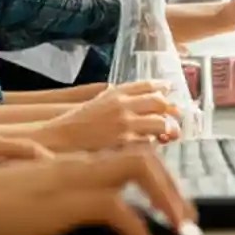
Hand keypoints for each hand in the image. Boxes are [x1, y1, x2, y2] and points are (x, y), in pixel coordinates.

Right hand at [0, 145, 197, 234]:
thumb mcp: (23, 193)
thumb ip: (51, 185)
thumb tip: (71, 191)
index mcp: (66, 163)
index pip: (123, 155)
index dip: (153, 175)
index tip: (168, 201)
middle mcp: (73, 164)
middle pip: (140, 158)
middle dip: (170, 185)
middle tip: (184, 217)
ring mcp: (69, 178)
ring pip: (137, 170)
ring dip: (166, 198)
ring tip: (178, 226)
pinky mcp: (63, 201)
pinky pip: (115, 207)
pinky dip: (137, 227)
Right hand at [35, 80, 177, 150]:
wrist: (59, 140)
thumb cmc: (74, 124)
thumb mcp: (95, 103)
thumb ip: (114, 99)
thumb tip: (135, 101)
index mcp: (114, 93)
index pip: (146, 85)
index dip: (161, 86)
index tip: (169, 88)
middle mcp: (123, 106)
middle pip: (159, 102)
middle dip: (171, 110)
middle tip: (176, 116)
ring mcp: (126, 126)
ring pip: (161, 123)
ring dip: (169, 129)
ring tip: (170, 135)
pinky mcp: (126, 145)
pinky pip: (150, 144)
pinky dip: (155, 146)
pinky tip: (154, 148)